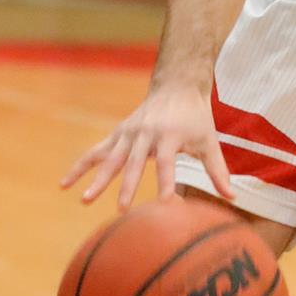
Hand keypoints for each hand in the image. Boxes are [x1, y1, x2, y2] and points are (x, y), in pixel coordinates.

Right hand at [58, 86, 233, 208]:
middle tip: (121, 210)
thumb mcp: (209, 140)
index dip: (166, 184)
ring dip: (96, 180)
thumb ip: (218, 170)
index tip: (165, 205)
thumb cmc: (196, 118)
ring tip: (84, 201)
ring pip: (109, 158)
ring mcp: (128, 133)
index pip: (168, 164)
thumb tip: (232, 198)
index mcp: (170, 135)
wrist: (176, 86)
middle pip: (134, 163)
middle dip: (127, 186)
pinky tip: (64, 184)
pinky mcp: (117, 134)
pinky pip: (95, 152)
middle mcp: (146, 133)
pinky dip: (80, 166)